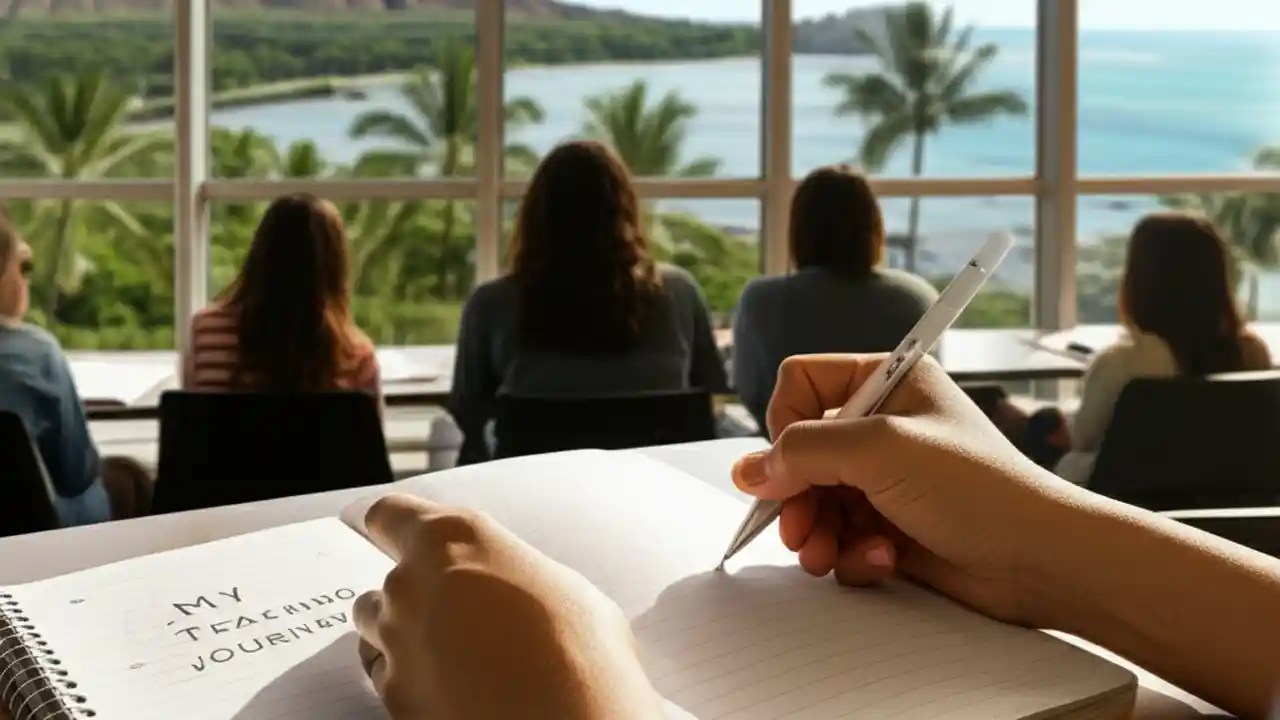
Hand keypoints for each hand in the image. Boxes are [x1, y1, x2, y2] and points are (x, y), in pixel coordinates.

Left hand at [353, 495, 659, 718]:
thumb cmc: (582, 650)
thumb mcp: (561, 584)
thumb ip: (512, 573)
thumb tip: (513, 586)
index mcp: (453, 538)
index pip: (388, 515)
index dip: (396, 531)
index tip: (404, 540)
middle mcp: (412, 583)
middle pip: (387, 580)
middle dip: (416, 596)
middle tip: (461, 617)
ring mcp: (395, 642)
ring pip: (376, 629)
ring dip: (403, 635)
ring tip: (452, 654)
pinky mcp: (393, 696)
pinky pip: (384, 677)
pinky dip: (408, 679)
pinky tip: (451, 687)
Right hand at [733, 354, 1083, 627]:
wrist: (1041, 560)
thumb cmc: (984, 490)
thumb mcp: (883, 450)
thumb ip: (805, 451)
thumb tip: (750, 469)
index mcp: (888, 382)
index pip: (801, 383)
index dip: (784, 424)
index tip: (790, 462)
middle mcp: (884, 427)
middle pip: (799, 453)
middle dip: (796, 496)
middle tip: (799, 529)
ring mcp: (886, 479)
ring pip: (814, 502)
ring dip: (817, 534)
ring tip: (830, 555)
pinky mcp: (891, 526)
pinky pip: (840, 538)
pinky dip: (850, 555)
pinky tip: (882, 561)